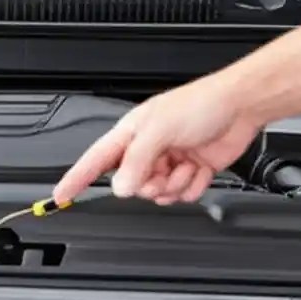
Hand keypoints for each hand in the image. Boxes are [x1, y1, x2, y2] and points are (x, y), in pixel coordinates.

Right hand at [53, 71, 262, 204]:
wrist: (239, 107)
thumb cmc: (200, 104)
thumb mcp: (160, 129)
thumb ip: (136, 161)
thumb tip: (119, 188)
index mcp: (132, 133)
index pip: (96, 160)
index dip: (77, 178)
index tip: (61, 195)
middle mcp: (148, 148)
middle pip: (131, 185)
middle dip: (148, 184)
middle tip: (161, 171)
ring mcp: (169, 160)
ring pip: (158, 193)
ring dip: (173, 185)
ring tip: (185, 165)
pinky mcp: (190, 170)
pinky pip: (182, 194)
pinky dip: (192, 186)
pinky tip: (199, 168)